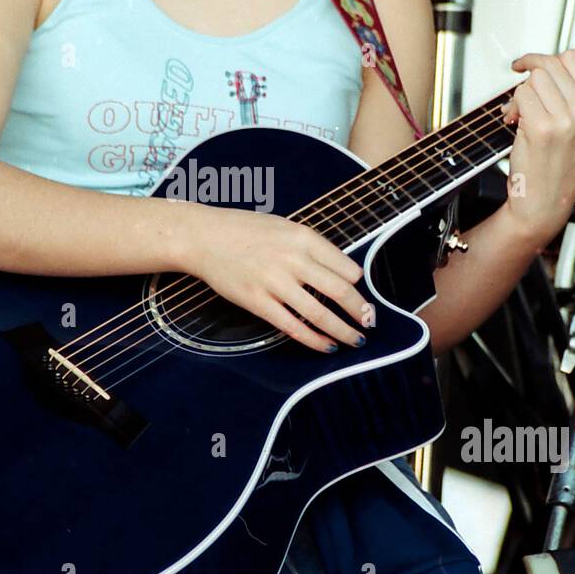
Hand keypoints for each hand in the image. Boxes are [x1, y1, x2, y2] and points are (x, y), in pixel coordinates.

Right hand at [181, 205, 375, 352]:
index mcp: (303, 237)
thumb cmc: (246, 231)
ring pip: (320, 313)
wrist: (204, 237)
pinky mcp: (257, 302)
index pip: (346, 267)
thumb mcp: (285, 227)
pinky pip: (292, 326)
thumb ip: (312, 248)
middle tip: (370, 324)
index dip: (359, 286)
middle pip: (340, 291)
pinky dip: (314, 340)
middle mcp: (293, 259)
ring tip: (355, 341)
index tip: (363, 298)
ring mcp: (274, 282)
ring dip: (343, 331)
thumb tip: (342, 273)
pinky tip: (326, 346)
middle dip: (361, 312)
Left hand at [499, 48, 574, 245]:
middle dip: (527, 75)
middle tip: (518, 91)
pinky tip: (514, 122)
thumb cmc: (556, 166)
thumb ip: (569, 97)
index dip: (545, 58)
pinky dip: (511, 107)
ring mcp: (564, 119)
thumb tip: (542, 69)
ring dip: (519, 95)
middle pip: (549, 65)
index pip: (572, 59)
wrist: (545, 201)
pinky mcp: (541, 127)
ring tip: (519, 115)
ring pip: (533, 80)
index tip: (529, 64)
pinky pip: (519, 96)